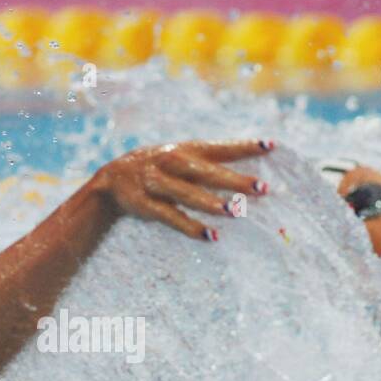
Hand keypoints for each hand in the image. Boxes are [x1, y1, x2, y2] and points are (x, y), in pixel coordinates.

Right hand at [89, 139, 273, 240]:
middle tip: (261, 189)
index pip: (219, 147)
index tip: (271, 145)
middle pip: (206, 170)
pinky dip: (190, 226)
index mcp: (184, 149)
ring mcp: (155, 182)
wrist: (110, 180)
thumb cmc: (158, 171)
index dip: (244, 146)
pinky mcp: (143, 203)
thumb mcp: (180, 161)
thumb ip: (209, 166)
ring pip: (186, 192)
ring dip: (211, 202)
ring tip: (236, 211)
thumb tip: (249, 177)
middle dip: (233, 179)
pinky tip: (211, 235)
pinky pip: (169, 216)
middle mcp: (170, 162)